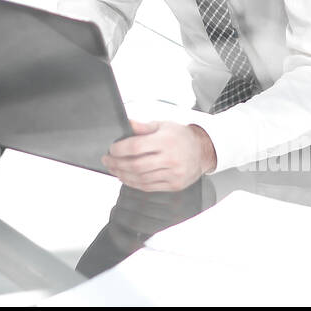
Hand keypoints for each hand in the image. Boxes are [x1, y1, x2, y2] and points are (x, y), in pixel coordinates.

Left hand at [101, 120, 216, 191]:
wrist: (203, 151)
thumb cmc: (181, 136)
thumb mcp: (163, 125)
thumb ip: (142, 126)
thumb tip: (125, 123)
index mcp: (166, 141)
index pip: (136, 147)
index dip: (120, 149)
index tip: (111, 149)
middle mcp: (170, 158)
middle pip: (136, 165)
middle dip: (117, 163)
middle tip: (107, 160)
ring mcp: (173, 174)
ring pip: (141, 178)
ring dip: (123, 175)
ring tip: (114, 169)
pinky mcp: (175, 185)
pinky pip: (149, 187)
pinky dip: (134, 183)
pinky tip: (126, 178)